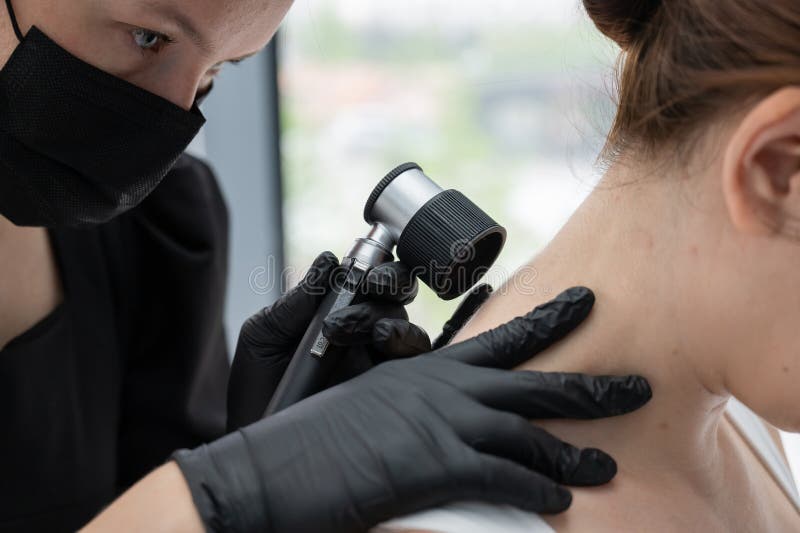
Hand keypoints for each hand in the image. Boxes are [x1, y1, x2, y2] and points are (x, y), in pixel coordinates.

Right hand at [175, 287, 652, 532]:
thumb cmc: (312, 439)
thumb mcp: (369, 405)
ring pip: (528, 432)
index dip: (548, 318)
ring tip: (611, 463)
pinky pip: (503, 479)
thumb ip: (413, 403)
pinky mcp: (432, 466)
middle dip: (590, 385)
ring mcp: (439, 424)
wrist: (269, 470)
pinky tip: (561, 503)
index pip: (500, 335)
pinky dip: (537, 491)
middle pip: (532, 380)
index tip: (585, 300)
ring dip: (575, 452)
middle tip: (638, 386)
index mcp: (427, 370)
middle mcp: (441, 388)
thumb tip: (436, 414)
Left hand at [226, 252, 490, 430]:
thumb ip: (295, 303)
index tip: (363, 267)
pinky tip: (386, 347)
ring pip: (408, 327)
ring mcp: (381, 363)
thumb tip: (329, 259)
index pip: (368, 278)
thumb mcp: (265, 339)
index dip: (375, 265)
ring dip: (393, 319)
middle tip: (372, 285)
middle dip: (392, 282)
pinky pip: (418, 364)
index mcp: (336, 312)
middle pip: (397, 296)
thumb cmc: (259, 391)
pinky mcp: (394, 392)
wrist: (260, 445)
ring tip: (373, 331)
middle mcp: (364, 334)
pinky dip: (409, 348)